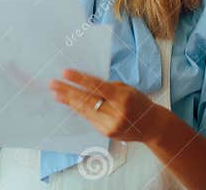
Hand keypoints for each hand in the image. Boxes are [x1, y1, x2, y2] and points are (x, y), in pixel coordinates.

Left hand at [49, 69, 163, 143]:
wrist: (152, 126)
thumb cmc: (138, 102)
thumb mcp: (126, 89)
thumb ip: (107, 87)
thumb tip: (83, 83)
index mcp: (123, 98)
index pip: (97, 87)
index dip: (79, 80)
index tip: (65, 73)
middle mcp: (116, 113)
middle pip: (87, 100)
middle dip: (68, 91)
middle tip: (53, 84)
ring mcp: (110, 125)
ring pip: (85, 110)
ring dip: (69, 101)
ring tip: (56, 93)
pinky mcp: (106, 133)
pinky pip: (89, 118)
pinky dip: (78, 109)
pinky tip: (69, 103)